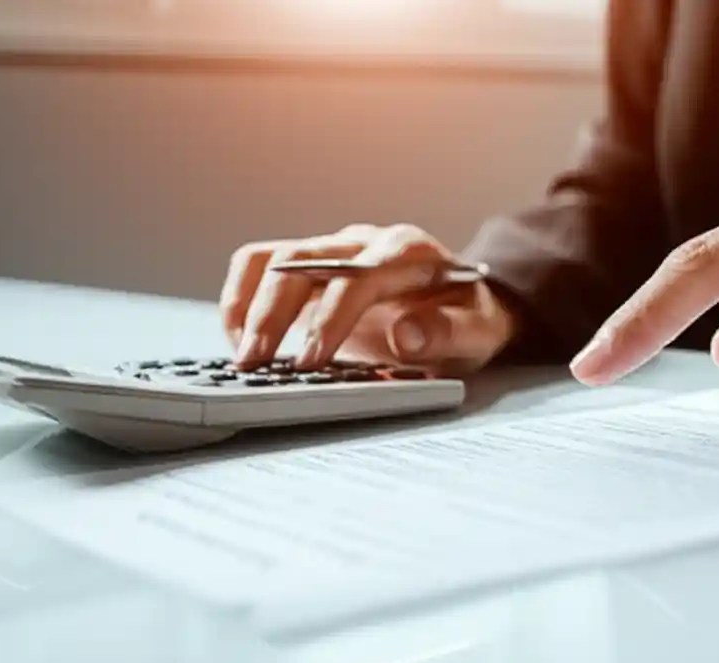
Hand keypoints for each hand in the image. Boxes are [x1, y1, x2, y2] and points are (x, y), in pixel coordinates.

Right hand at [221, 224, 516, 373]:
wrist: (465, 301)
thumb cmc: (469, 318)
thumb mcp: (477, 332)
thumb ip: (446, 333)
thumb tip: (406, 335)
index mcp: (408, 253)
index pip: (356, 278)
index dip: (330, 319)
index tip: (310, 361)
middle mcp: (365, 243)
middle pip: (300, 261)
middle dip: (272, 312)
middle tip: (255, 362)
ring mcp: (334, 252)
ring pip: (272, 258)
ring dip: (246, 303)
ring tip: (240, 353)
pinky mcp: (311, 268)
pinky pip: (262, 267)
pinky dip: (242, 298)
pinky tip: (241, 338)